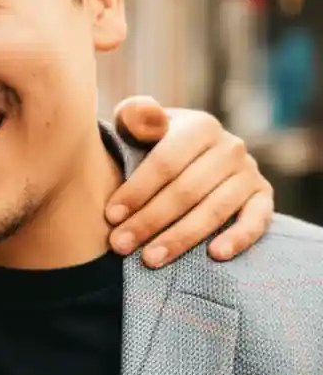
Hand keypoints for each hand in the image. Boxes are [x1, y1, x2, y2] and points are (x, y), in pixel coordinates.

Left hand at [104, 96, 273, 267]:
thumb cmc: (152, 143)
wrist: (189, 155)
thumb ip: (135, 116)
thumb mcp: (139, 124)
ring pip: (215, 210)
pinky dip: (239, 238)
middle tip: (120, 245)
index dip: (137, 190)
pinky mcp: (263, 197)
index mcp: (199, 126)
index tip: (110, 216)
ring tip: (150, 259)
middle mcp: (230, 147)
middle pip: (186, 191)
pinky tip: (216, 256)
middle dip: (149, 221)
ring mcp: (249, 173)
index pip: (165, 162)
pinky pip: (257, 220)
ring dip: (181, 238)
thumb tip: (144, 116)